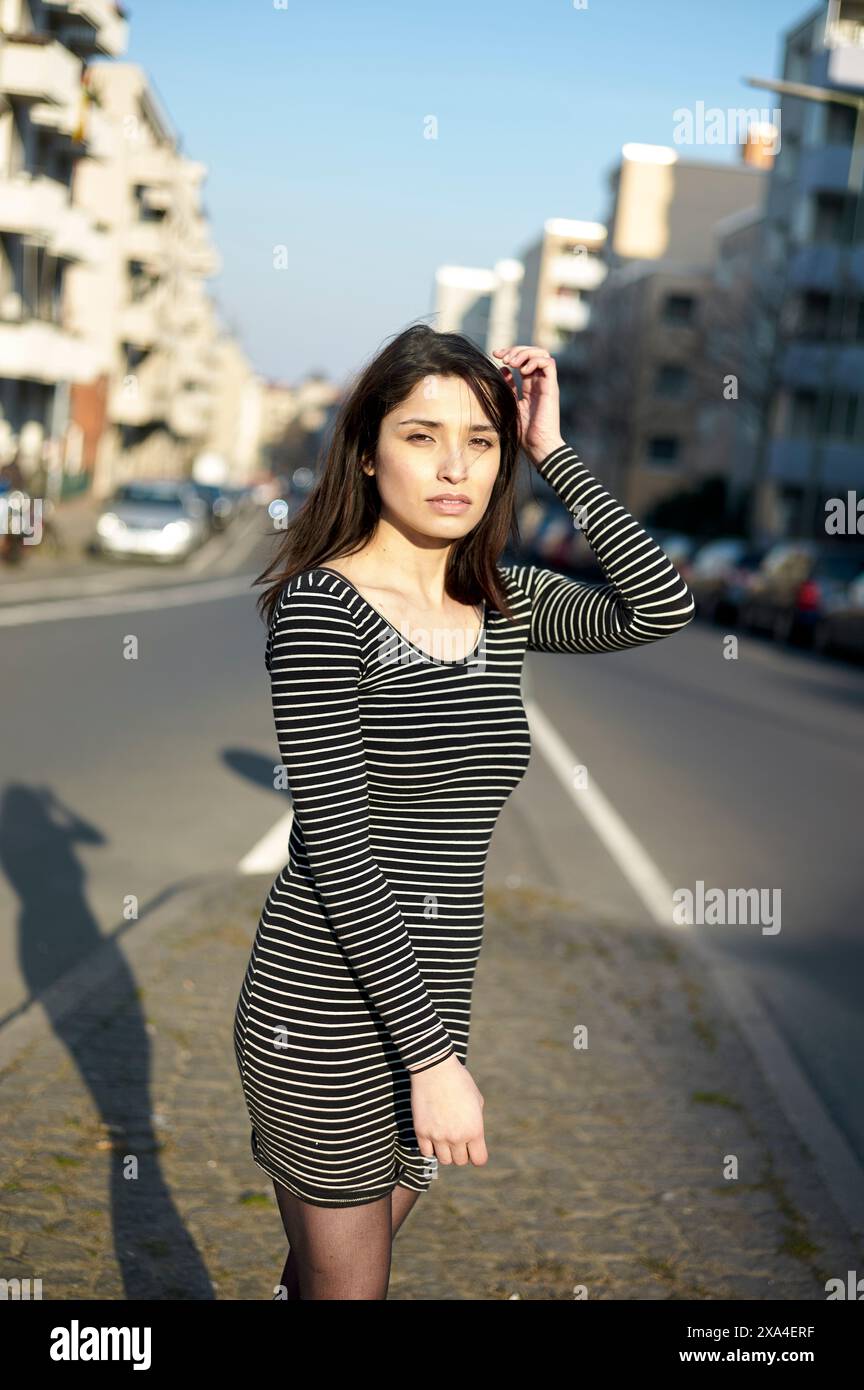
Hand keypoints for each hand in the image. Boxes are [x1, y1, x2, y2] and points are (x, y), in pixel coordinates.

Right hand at [410, 1053, 487, 1168]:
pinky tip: (432, 1135)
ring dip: (445, 1152)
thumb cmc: (460, 1081)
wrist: (435, 1069)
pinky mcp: (421, 1132)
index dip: (477, 1155)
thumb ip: (476, 1122)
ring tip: (444, 1138)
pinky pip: (426, 1153)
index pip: (479, 1160)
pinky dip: (430, 1148)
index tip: (473, 1148)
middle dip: (461, 1152)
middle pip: (460, 1161)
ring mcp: (438, 1136)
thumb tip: (472, 1137)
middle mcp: (457, 1137)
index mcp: (474, 1130)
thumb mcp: (477, 1100)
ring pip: (444, 1160)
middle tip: (457, 1139)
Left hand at [493, 344, 564, 466]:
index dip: (510, 353)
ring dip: (525, 353)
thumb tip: (502, 369)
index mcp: (531, 386)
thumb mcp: (510, 403)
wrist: (537, 445)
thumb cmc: (524, 431)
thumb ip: (508, 387)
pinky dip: (535, 360)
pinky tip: (522, 369)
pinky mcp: (552, 387)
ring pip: (542, 354)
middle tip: (502, 357)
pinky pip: (549, 363)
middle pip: (533, 352)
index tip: (495, 354)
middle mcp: (540, 382)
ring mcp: (547, 384)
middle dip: (516, 350)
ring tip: (511, 362)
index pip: (523, 360)